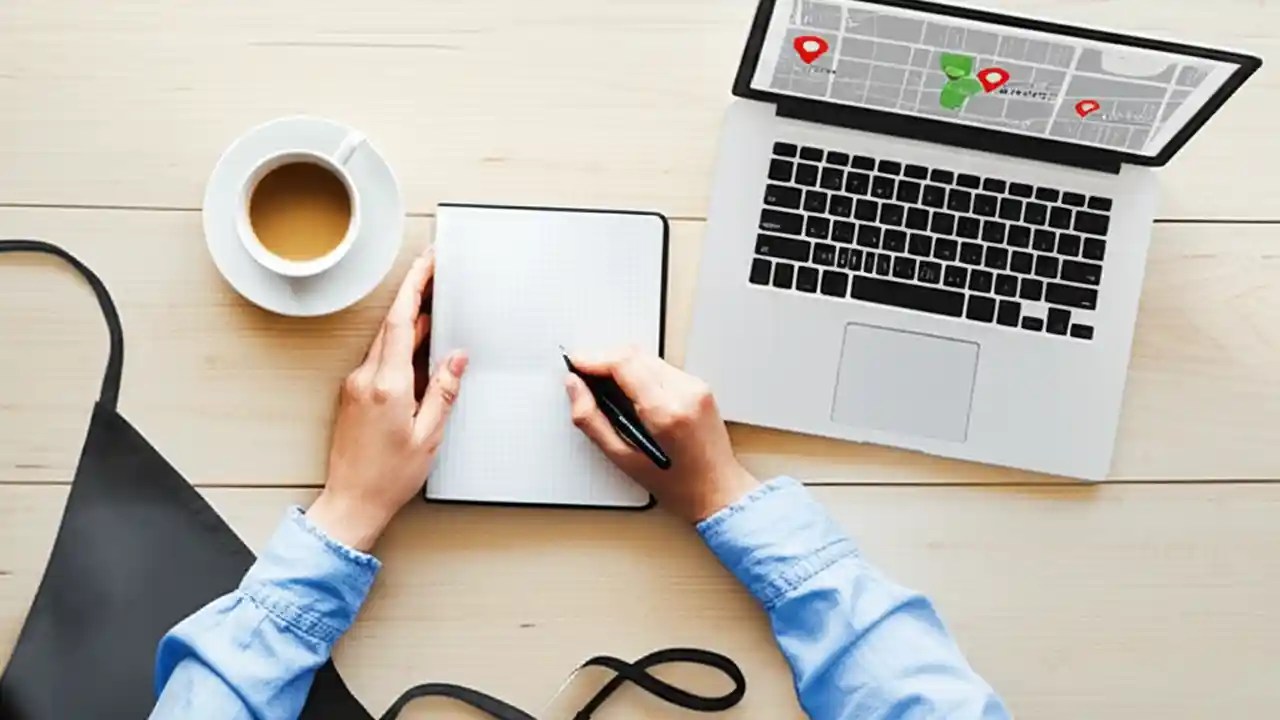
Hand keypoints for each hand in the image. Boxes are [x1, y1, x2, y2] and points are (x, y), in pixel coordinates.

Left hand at [308, 247, 468, 550]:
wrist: (351, 502)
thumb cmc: (390, 477)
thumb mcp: (429, 435)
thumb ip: (444, 392)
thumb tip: (456, 358)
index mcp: (387, 385)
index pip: (400, 322)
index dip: (414, 286)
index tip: (427, 263)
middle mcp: (366, 379)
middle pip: (392, 325)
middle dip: (414, 297)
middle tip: (437, 276)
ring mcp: (355, 385)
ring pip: (385, 342)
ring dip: (408, 324)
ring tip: (435, 311)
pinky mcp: (353, 394)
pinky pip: (379, 360)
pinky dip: (399, 348)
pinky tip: (418, 350)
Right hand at [564, 348, 757, 522]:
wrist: (718, 491)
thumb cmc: (678, 485)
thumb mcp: (624, 460)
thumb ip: (593, 421)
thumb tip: (575, 389)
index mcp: (666, 411)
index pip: (623, 363)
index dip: (593, 358)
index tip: (575, 363)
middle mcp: (685, 392)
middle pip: (635, 354)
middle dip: (604, 359)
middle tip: (584, 376)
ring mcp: (696, 387)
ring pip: (648, 357)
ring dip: (622, 365)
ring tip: (605, 387)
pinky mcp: (700, 386)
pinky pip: (662, 367)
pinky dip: (641, 373)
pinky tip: (631, 393)